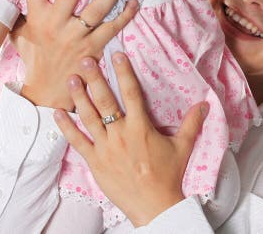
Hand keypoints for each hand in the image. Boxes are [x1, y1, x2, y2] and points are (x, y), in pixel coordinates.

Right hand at [9, 0, 138, 109]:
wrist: (47, 91)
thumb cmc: (35, 58)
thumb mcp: (21, 34)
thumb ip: (21, 13)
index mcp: (38, 19)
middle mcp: (56, 25)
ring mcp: (76, 38)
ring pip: (95, 10)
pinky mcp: (92, 49)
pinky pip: (112, 28)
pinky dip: (125, 15)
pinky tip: (134, 3)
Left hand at [55, 53, 208, 226]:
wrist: (154, 206)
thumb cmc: (168, 176)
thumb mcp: (183, 147)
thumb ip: (192, 123)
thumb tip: (205, 104)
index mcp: (141, 127)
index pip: (131, 93)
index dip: (124, 72)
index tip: (117, 55)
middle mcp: (121, 134)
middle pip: (105, 101)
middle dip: (94, 78)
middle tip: (85, 60)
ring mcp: (106, 148)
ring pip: (89, 117)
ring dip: (79, 97)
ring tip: (70, 79)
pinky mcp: (95, 162)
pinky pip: (77, 142)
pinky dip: (66, 127)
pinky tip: (57, 113)